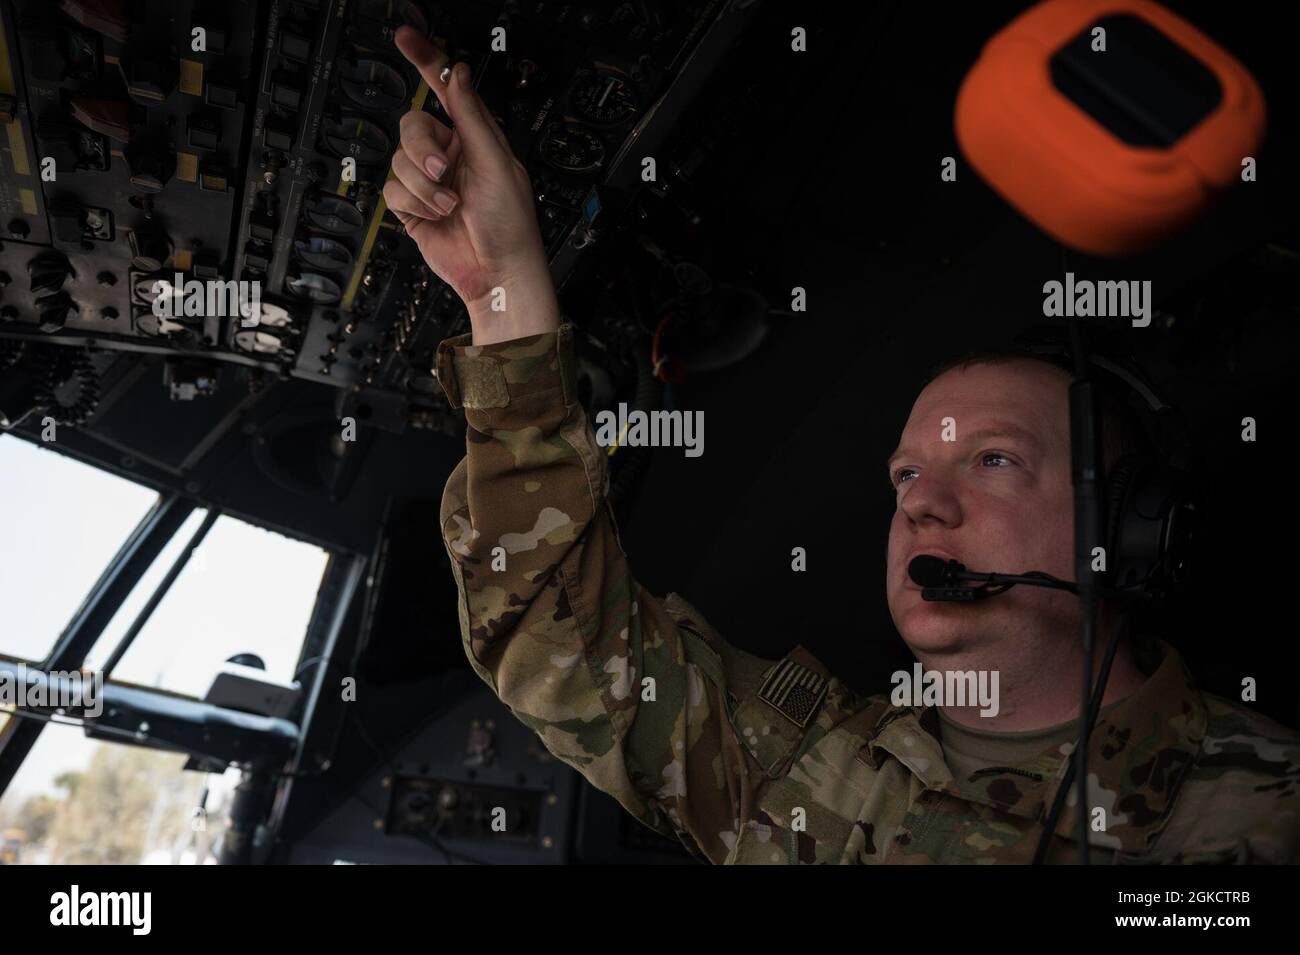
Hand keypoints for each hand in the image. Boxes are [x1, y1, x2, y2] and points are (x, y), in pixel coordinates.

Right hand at [388, 26, 559, 344]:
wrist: (498, 273)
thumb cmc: (511, 224)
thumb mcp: (497, 164)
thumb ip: (473, 118)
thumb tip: (458, 75)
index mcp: (474, 138)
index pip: (444, 92)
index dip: (425, 62)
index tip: (405, 37)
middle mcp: (450, 155)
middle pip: (412, 125)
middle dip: (423, 148)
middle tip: (443, 170)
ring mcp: (429, 181)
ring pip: (400, 159)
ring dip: (424, 185)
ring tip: (449, 204)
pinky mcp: (413, 207)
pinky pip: (393, 190)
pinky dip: (413, 203)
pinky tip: (436, 215)